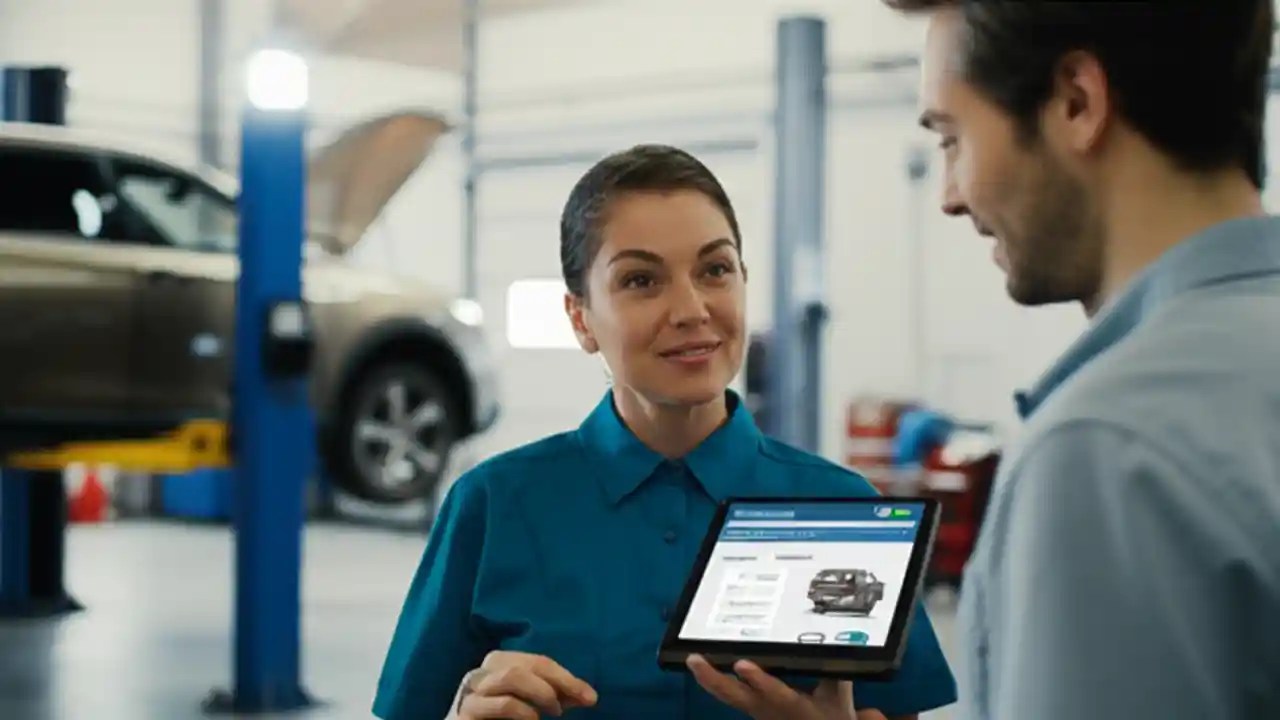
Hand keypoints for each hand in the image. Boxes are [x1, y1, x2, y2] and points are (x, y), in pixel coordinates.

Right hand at [456, 650, 597, 718]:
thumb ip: (555, 699)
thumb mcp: (532, 708)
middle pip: (523, 664)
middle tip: (571, 704)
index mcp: (497, 666)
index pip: (537, 661)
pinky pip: (501, 703)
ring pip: (510, 677)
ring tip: (553, 712)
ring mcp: (469, 693)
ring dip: (540, 693)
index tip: (590, 697)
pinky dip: (523, 710)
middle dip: (556, 681)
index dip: (566, 677)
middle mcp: (480, 673)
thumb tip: (587, 696)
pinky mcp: (463, 714)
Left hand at [688, 654, 887, 719]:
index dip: (759, 680)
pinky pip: (729, 694)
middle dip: (714, 678)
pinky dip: (713, 681)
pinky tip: (701, 666)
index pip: (775, 693)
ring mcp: (756, 709)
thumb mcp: (838, 696)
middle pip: (736, 696)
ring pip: (728, 696)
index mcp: (792, 706)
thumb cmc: (828, 717)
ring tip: (693, 660)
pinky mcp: (751, 707)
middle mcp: (768, 709)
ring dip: (708, 679)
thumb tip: (842, 641)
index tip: (743, 665)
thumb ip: (836, 669)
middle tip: (695, 659)